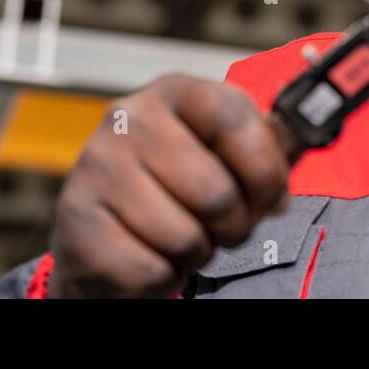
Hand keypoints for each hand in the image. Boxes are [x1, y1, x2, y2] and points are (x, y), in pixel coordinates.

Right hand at [47, 73, 290, 297]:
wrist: (101, 225)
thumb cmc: (177, 183)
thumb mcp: (221, 149)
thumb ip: (265, 147)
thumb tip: (292, 166)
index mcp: (174, 91)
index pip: (236, 119)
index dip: (266, 170)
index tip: (273, 199)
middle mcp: (128, 118)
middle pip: (215, 192)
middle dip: (234, 226)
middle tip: (224, 227)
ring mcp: (95, 166)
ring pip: (184, 236)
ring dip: (197, 252)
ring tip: (183, 238)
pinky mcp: (75, 219)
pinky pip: (150, 269)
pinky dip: (162, 277)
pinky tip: (151, 255)